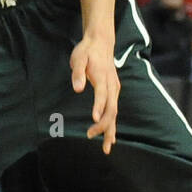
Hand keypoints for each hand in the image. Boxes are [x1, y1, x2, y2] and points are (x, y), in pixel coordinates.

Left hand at [70, 34, 119, 154]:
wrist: (101, 42)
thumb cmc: (87, 51)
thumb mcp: (78, 58)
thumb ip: (78, 73)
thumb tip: (77, 88)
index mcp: (103, 77)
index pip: (102, 95)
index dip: (99, 107)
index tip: (94, 120)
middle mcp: (112, 86)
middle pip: (111, 109)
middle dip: (103, 125)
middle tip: (89, 136)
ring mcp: (115, 89)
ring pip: (114, 113)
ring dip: (110, 130)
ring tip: (106, 148)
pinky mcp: (114, 92)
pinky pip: (114, 111)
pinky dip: (112, 125)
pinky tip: (110, 137)